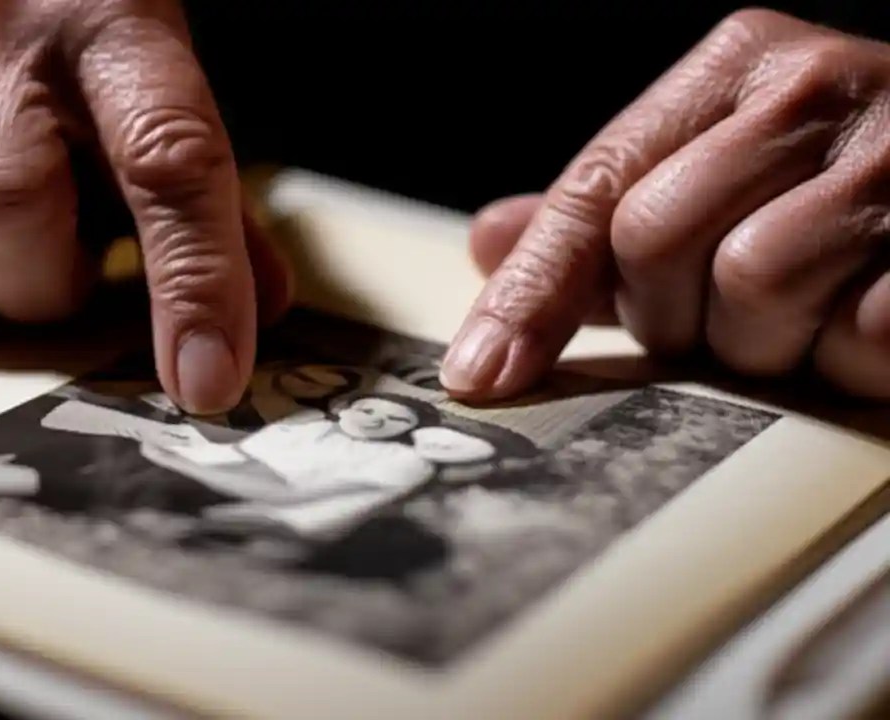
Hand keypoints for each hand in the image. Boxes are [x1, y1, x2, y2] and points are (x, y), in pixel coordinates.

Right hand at [0, 0, 291, 415]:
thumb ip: (208, 205)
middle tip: (57, 270)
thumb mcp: (157, 102)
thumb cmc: (75, 60)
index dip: (193, 282)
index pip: (167, 161)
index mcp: (115, 32)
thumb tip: (256, 313)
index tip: (206, 380)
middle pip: (6, 208)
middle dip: (40, 285)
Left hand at [441, 9, 889, 400]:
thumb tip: (488, 241)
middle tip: (723, 314)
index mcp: (741, 65)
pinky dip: (849, 356)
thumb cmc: (843, 186)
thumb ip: (603, 216)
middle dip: (674, 312)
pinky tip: (869, 318)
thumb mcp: (716, 173)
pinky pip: (859, 335)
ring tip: (808, 314)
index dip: (531, 294)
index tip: (482, 374)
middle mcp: (819, 85)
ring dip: (766, 340)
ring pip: (754, 288)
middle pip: (656, 240)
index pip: (596, 191)